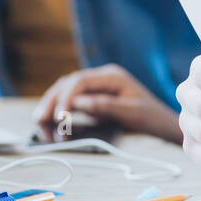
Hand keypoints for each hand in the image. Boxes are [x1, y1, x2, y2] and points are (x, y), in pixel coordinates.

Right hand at [33, 64, 180, 139]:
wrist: (161, 122)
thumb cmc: (150, 116)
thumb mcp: (131, 112)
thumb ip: (105, 106)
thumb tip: (78, 103)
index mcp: (111, 76)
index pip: (80, 80)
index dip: (65, 97)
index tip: (59, 117)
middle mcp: (100, 78)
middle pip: (67, 84)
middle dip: (51, 101)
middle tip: (39, 120)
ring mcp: (95, 88)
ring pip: (65, 92)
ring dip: (51, 107)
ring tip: (40, 125)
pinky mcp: (93, 99)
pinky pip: (71, 103)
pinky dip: (60, 113)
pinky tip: (52, 125)